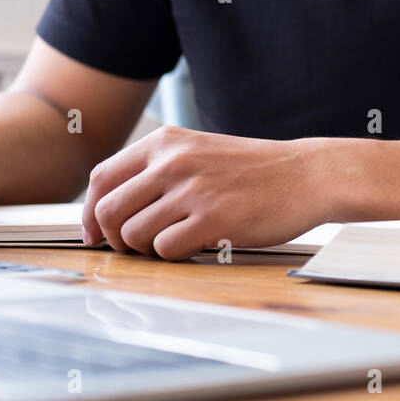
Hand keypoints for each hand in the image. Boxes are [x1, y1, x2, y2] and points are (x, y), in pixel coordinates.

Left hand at [81, 126, 321, 258]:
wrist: (309, 175)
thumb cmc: (257, 171)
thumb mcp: (202, 152)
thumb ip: (159, 170)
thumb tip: (112, 207)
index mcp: (167, 143)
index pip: (101, 178)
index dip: (90, 213)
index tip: (95, 234)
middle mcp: (173, 162)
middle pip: (109, 212)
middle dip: (115, 240)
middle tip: (135, 249)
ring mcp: (192, 190)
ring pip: (133, 236)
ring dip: (148, 250)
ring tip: (176, 243)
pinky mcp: (212, 219)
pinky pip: (165, 251)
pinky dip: (174, 257)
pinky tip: (197, 246)